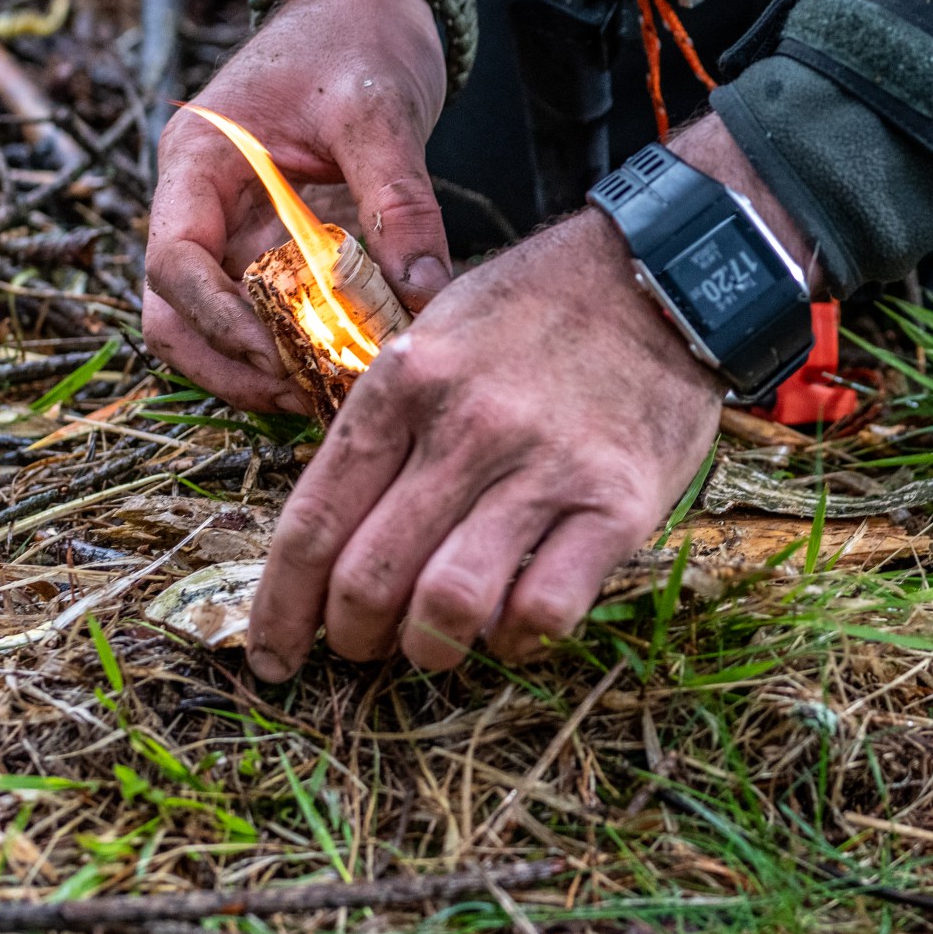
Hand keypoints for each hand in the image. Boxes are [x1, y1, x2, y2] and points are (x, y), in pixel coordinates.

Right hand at [144, 0, 451, 413]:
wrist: (372, 1)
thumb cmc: (359, 36)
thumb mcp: (381, 110)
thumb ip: (398, 199)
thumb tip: (421, 292)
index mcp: (198, 160)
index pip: (172, 261)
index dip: (214, 320)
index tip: (279, 355)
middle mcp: (201, 203)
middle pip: (175, 314)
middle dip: (232, 365)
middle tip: (309, 396)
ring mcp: (235, 229)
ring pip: (215, 327)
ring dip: (263, 369)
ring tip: (334, 393)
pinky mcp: (276, 246)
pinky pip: (271, 314)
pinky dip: (300, 348)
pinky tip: (351, 367)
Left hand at [245, 114, 821, 677]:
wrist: (663, 278)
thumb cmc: (538, 311)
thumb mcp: (437, 331)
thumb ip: (384, 419)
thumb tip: (334, 529)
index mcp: (406, 383)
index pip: (315, 520)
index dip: (281, 605)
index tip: (269, 655)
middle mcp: (466, 427)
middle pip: (369, 576)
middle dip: (352, 638)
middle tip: (361, 648)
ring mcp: (545, 468)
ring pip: (448, 605)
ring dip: (428, 650)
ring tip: (434, 646)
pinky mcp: (617, 504)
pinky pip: (545, 609)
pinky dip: (516, 641)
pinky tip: (514, 629)